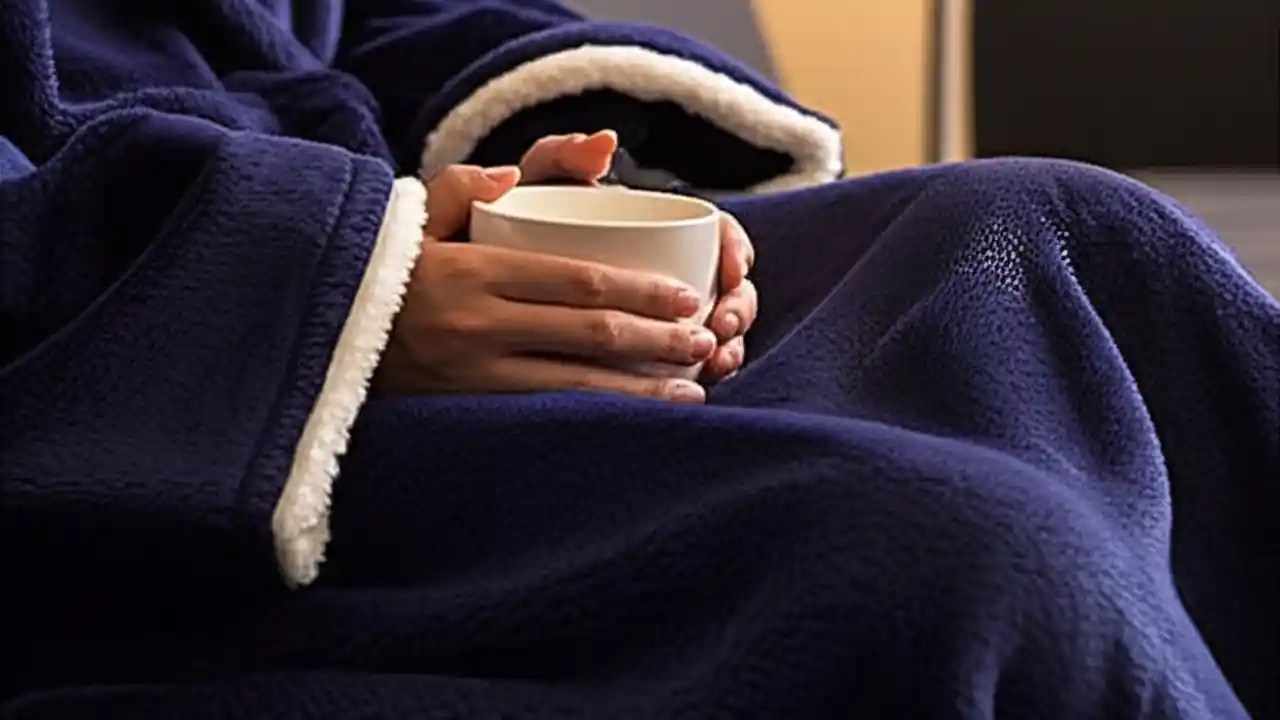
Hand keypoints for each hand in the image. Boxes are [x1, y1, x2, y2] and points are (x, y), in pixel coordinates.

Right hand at [374, 163, 715, 402]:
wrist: (321, 338)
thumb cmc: (384, 270)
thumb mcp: (415, 217)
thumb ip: (462, 186)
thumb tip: (513, 178)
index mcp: (476, 269)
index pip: (577, 280)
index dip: (640, 291)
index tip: (686, 298)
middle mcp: (478, 324)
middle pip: (588, 333)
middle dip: (657, 340)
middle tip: (705, 342)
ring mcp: (473, 374)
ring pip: (575, 384)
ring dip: (640, 389)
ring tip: (691, 388)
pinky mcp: (468, 408)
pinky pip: (545, 414)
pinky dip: (596, 415)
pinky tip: (633, 420)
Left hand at [520, 129, 758, 383]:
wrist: (483, 287)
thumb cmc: (511, 228)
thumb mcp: (532, 191)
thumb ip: (560, 157)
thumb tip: (604, 143)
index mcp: (658, 225)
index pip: (719, 233)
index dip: (737, 251)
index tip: (733, 272)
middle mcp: (672, 268)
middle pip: (730, 287)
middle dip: (738, 309)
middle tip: (720, 328)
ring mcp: (664, 314)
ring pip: (718, 329)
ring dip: (729, 345)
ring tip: (716, 363)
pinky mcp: (651, 353)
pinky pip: (691, 365)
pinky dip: (705, 373)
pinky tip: (703, 384)